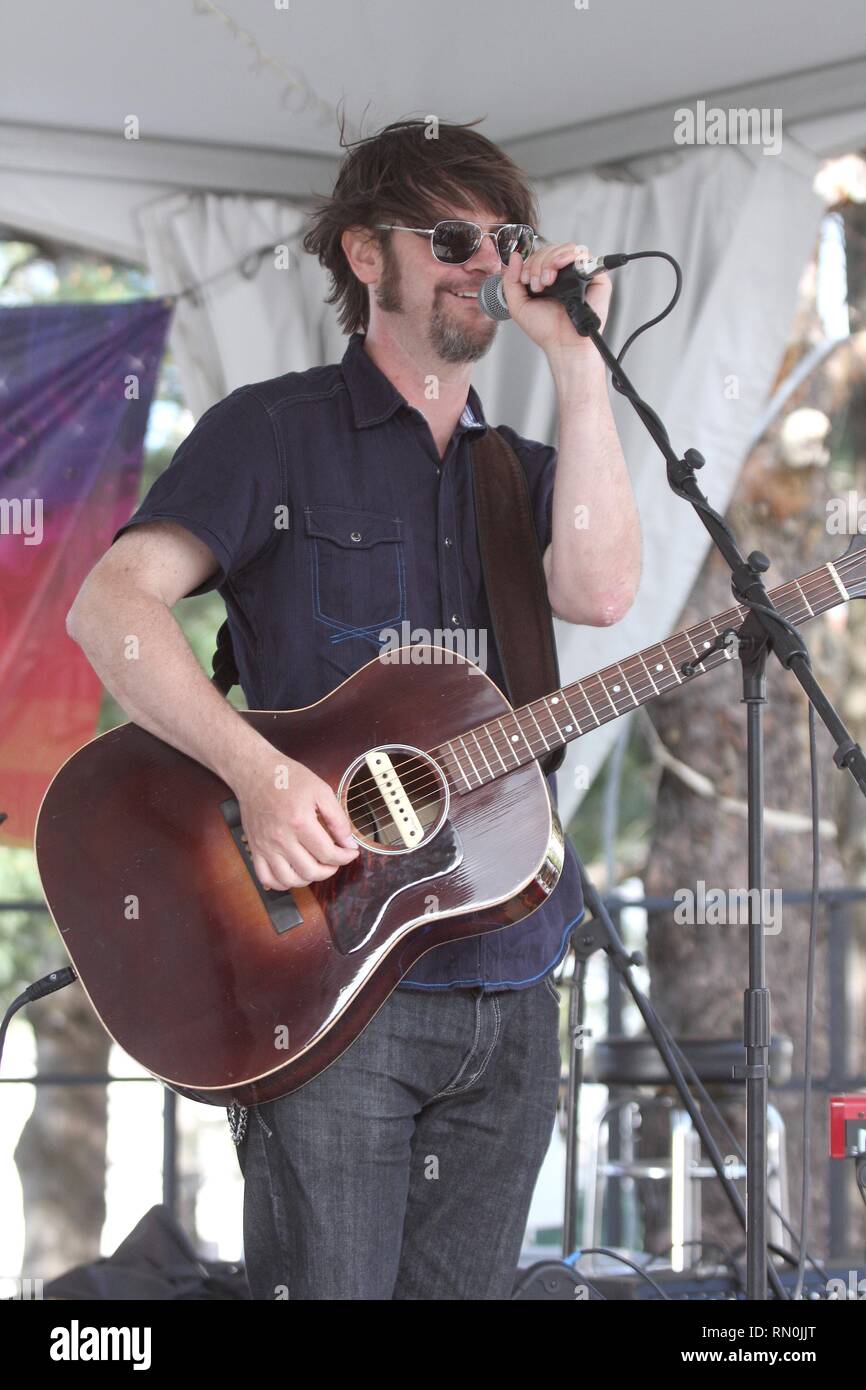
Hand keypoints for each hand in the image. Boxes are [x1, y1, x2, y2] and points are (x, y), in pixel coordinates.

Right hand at [234, 749, 358, 889]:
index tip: (350, 852)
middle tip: (335, 860)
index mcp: (300, 822)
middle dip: (330, 869)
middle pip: (310, 871)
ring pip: (289, 880)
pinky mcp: (255, 849)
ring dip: (308, 879)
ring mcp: (265, 846)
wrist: (255, 773)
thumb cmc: (288, 779)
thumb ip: (337, 819)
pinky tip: (293, 873)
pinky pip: (266, 878)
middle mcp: (281, 838)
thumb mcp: (321, 790)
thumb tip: (348, 843)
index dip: (345, 857)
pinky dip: (281, 883)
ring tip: (316, 867)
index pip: (328, 854)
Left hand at [501, 242, 612, 355]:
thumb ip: (511, 280)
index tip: (526, 281)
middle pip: (552, 249)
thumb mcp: (518, 304)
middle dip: (539, 263)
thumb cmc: (546, 330)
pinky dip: (568, 256)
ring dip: (550, 261)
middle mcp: (565, 274)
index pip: (540, 254)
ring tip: (547, 282)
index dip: (531, 262)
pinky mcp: (595, 276)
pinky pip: (584, 254)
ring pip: (566, 248)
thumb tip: (514, 256)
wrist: (563, 344)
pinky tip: (559, 268)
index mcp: (548, 278)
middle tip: (537, 284)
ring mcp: (580, 274)